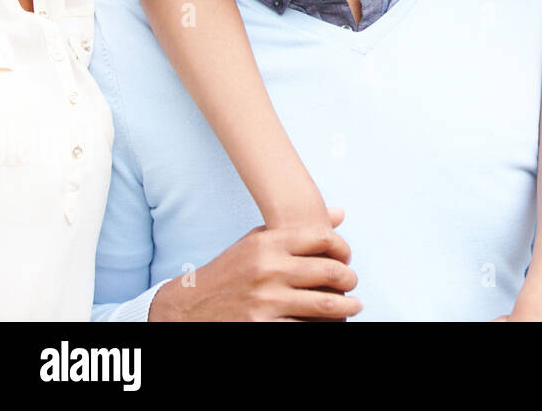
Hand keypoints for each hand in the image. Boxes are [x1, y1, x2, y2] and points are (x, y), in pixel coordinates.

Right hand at [149, 207, 360, 320]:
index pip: (324, 238)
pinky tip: (329, 323)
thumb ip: (298, 230)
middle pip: (331, 271)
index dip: (343, 248)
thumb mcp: (257, 242)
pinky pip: (306, 327)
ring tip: (352, 307)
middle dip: (349, 280)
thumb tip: (341, 214)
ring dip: (346, 307)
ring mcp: (265, 301)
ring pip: (325, 304)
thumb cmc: (230, 272)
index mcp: (268, 244)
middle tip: (352, 284)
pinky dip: (324, 325)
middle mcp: (268, 270)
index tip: (346, 258)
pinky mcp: (261, 326)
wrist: (188, 308)